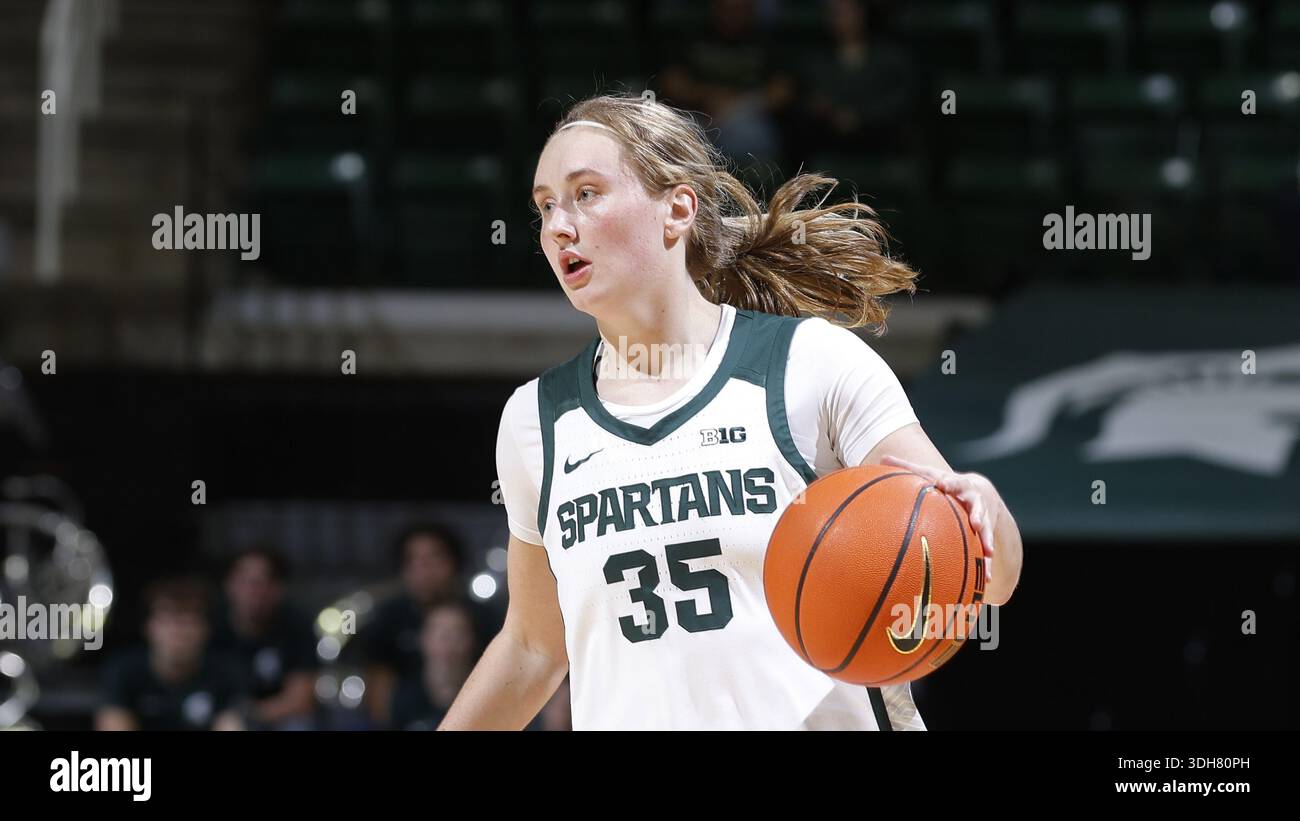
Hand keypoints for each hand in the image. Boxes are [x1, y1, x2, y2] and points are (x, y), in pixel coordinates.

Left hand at [879, 455, 999, 584]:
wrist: (981, 490)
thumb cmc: (945, 483)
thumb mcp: (929, 472)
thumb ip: (907, 467)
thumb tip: (881, 457)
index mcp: (959, 485)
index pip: (954, 482)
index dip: (949, 483)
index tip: (943, 484)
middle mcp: (974, 502)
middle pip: (978, 507)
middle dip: (978, 514)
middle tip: (976, 522)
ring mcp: (983, 519)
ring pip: (987, 531)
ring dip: (987, 542)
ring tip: (988, 553)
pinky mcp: (986, 534)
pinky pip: (987, 552)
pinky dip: (987, 565)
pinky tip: (986, 581)